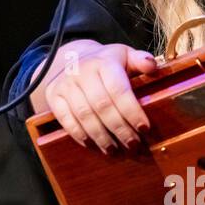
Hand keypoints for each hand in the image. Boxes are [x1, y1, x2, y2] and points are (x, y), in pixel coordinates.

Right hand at [37, 40, 157, 153]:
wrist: (71, 58)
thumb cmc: (105, 62)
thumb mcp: (124, 55)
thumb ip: (141, 60)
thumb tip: (151, 66)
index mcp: (104, 62)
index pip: (118, 90)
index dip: (132, 111)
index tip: (144, 128)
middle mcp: (82, 71)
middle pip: (102, 106)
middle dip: (119, 129)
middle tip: (133, 144)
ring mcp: (65, 84)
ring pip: (84, 115)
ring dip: (101, 136)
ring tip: (114, 149)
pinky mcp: (53, 95)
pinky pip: (65, 120)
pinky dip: (80, 135)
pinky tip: (92, 143)